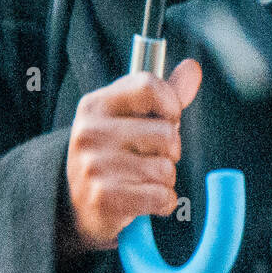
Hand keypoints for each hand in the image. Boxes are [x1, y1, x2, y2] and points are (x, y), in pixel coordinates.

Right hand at [63, 59, 201, 251]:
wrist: (78, 205)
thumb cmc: (114, 153)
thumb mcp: (131, 117)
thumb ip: (164, 93)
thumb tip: (193, 67)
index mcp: (96, 104)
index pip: (149, 86)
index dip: (170, 104)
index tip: (167, 119)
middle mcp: (90, 132)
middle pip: (168, 133)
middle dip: (171, 150)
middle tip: (149, 157)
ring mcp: (94, 166)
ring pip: (166, 168)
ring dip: (165, 179)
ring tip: (142, 179)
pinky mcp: (104, 199)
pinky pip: (161, 197)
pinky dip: (163, 202)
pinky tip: (144, 200)